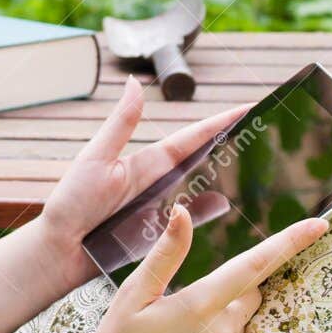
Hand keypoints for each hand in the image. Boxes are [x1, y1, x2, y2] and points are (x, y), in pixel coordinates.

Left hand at [34, 74, 252, 289]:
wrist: (58, 250)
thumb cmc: (70, 203)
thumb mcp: (96, 158)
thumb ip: (121, 124)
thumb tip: (135, 82)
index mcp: (148, 162)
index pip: (194, 137)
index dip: (222, 122)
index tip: (251, 106)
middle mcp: (161, 184)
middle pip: (208, 163)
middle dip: (238, 149)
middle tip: (273, 137)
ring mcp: (164, 211)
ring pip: (206, 194)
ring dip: (233, 185)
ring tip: (268, 177)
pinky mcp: (162, 237)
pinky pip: (195, 228)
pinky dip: (215, 221)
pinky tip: (237, 217)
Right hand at [65, 202, 328, 332]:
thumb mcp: (134, 294)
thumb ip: (166, 253)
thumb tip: (183, 213)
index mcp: (200, 305)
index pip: (256, 265)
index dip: (290, 242)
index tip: (320, 224)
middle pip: (250, 293)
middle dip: (232, 288)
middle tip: (187, 303)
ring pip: (240, 322)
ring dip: (221, 318)